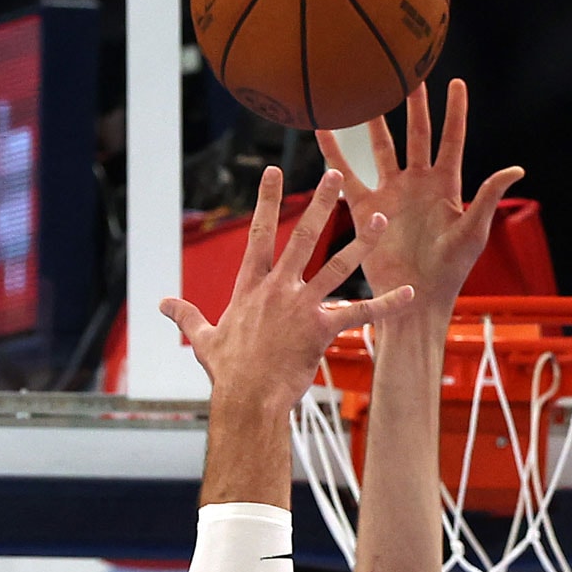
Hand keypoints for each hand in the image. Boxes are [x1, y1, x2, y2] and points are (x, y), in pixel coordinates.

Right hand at [161, 166, 412, 412]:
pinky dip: (386, 304)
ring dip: (361, 243)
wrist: (246, 400)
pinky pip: (360, 314)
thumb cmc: (227, 373)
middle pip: (302, 237)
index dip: (266, 200)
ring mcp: (301, 307)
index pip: (259, 233)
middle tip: (336, 176)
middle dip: (321, 204)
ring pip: (337, 266)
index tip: (274, 171)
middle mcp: (277, 289)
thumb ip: (185, 315)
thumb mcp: (202, 339)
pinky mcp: (321, 330)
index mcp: (251, 287)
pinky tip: (409, 293)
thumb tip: (161, 303)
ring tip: (380, 221)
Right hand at [317, 81, 523, 318]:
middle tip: (407, 72)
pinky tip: (323, 130)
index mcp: (446, 186)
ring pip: (382, 149)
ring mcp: (391, 194)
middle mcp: (418, 184)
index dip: (455, 112)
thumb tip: (516, 169)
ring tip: (366, 92)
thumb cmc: (450, 272)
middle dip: (413, 104)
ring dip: (373, 122)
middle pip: (416, 134)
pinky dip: (335, 154)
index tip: (456, 83)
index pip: (452, 140)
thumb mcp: (473, 233)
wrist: (415, 301)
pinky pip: (348, 176)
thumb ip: (488, 197)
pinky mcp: (367, 209)